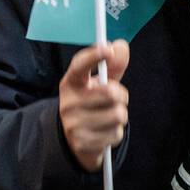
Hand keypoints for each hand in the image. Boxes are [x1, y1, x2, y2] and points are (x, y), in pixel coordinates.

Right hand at [59, 40, 129, 171]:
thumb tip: (120, 46)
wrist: (76, 141)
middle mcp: (68, 103)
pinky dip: (116, 133)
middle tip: (116, 98)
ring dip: (120, 116)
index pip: (79, 66)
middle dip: (122, 95)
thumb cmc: (92, 104)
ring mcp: (73, 124)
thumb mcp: (100, 83)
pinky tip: (104, 132)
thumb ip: (113, 65)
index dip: (93, 55)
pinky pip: (116, 133)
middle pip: (111, 92)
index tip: (107, 49)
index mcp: (71, 83)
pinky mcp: (82, 143)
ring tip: (108, 117)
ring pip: (118, 114)